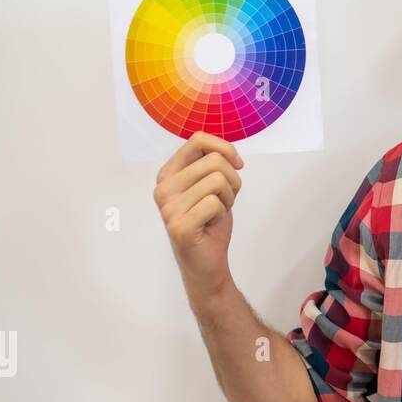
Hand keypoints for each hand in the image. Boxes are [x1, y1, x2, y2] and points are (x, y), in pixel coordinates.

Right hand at [154, 131, 244, 301]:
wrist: (207, 262)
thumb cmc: (209, 222)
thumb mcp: (211, 185)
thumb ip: (211, 163)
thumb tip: (225, 149)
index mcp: (168, 174)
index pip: (198, 140)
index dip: (225, 148)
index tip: (237, 164)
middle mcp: (163, 188)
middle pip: (214, 161)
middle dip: (232, 180)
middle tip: (224, 200)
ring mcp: (168, 208)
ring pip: (218, 180)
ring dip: (228, 198)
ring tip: (216, 213)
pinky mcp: (178, 226)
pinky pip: (215, 203)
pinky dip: (222, 213)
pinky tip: (210, 224)